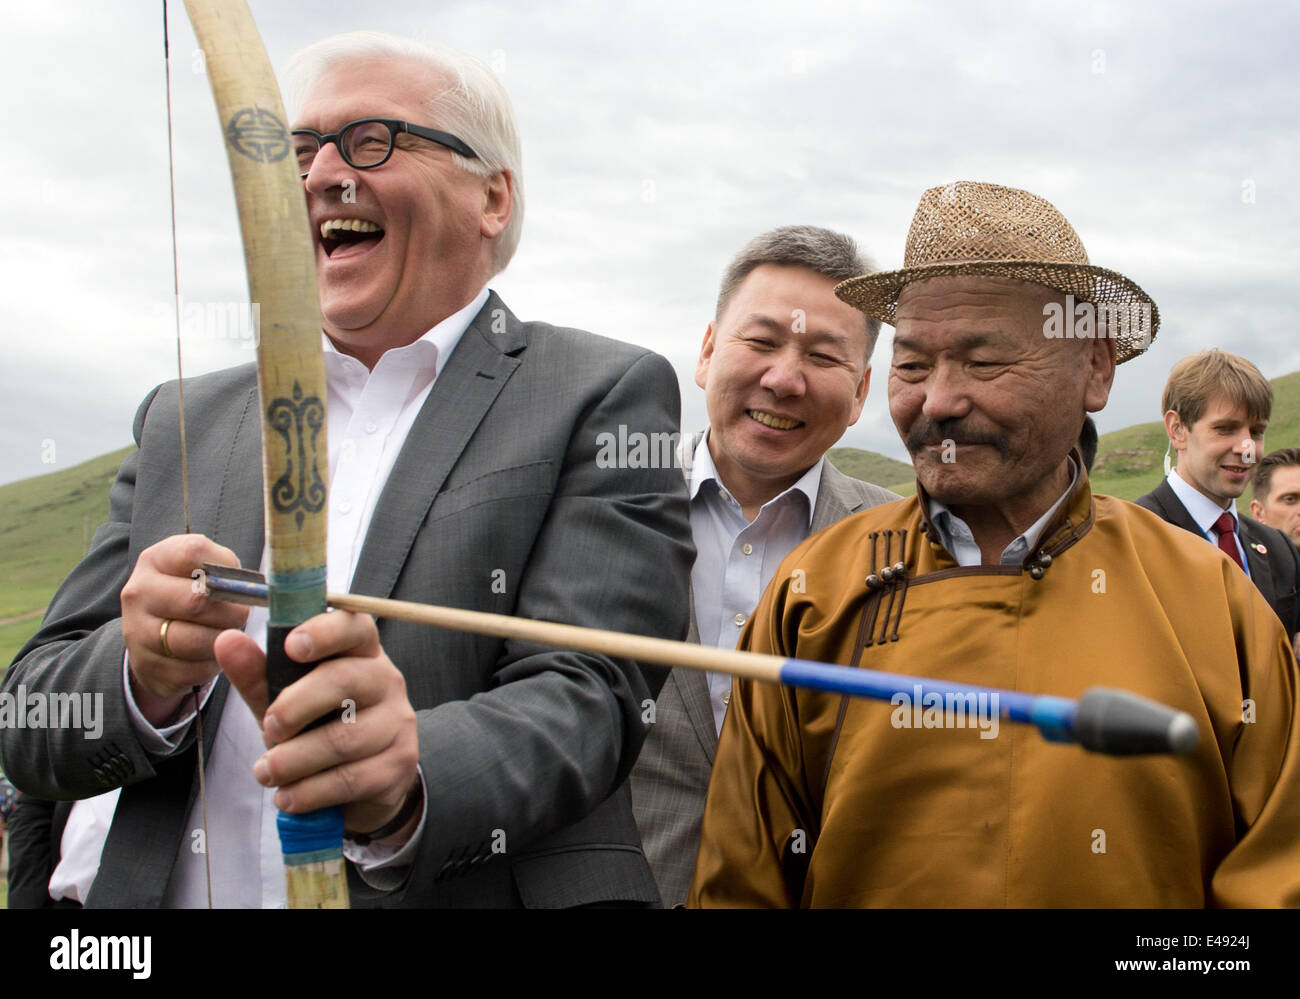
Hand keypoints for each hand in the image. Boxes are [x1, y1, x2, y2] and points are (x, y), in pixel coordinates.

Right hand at [120, 535, 248, 724]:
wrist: (155, 634)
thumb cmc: (191, 593)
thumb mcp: (203, 569)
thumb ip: (225, 568)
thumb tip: (252, 586)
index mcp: (155, 560)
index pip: (193, 553)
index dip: (226, 568)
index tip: (236, 579)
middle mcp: (139, 593)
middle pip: (196, 600)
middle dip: (231, 611)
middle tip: (241, 615)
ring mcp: (137, 632)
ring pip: (195, 640)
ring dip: (222, 640)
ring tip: (227, 634)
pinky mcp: (146, 667)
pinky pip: (194, 671)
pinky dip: (212, 665)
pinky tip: (212, 655)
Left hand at [215, 609, 420, 842]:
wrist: (362, 785)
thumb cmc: (320, 728)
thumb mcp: (284, 700)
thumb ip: (258, 675)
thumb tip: (226, 641)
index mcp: (360, 653)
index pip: (355, 626)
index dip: (325, 631)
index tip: (291, 646)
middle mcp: (387, 680)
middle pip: (344, 680)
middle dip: (295, 706)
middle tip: (268, 728)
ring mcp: (397, 722)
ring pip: (344, 738)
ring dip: (294, 760)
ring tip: (267, 772)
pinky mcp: (398, 764)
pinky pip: (350, 778)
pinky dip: (310, 791)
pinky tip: (289, 796)